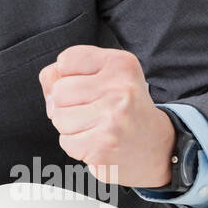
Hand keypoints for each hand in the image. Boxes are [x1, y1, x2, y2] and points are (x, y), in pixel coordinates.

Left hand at [37, 46, 174, 188]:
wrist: (158, 148)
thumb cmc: (124, 109)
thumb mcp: (105, 78)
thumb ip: (68, 73)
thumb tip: (49, 90)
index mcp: (120, 64)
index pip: (66, 60)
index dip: (69, 76)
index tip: (91, 87)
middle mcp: (119, 88)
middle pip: (59, 91)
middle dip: (68, 105)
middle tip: (95, 112)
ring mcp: (112, 118)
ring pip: (59, 117)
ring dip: (71, 127)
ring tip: (97, 127)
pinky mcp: (103, 146)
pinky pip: (66, 142)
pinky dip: (76, 146)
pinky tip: (98, 142)